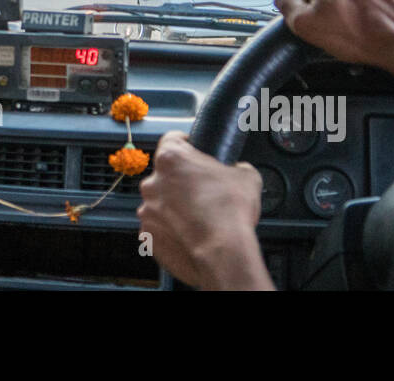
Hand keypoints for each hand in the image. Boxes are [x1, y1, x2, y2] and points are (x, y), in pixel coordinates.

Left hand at [137, 131, 272, 289]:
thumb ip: (236, 167)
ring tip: (199, 218)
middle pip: (165, 174)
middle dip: (182, 181)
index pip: (172, 140)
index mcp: (171, 159)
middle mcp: (152, 182)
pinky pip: (158, 228)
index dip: (187, 145)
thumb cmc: (230, 213)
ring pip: (160, 203)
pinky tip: (190, 234)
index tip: (194, 151)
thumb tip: (238, 170)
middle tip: (204, 192)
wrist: (223, 254)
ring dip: (175, 207)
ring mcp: (147, 210)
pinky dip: (171, 230)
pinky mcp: (147, 236)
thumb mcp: (246, 176)